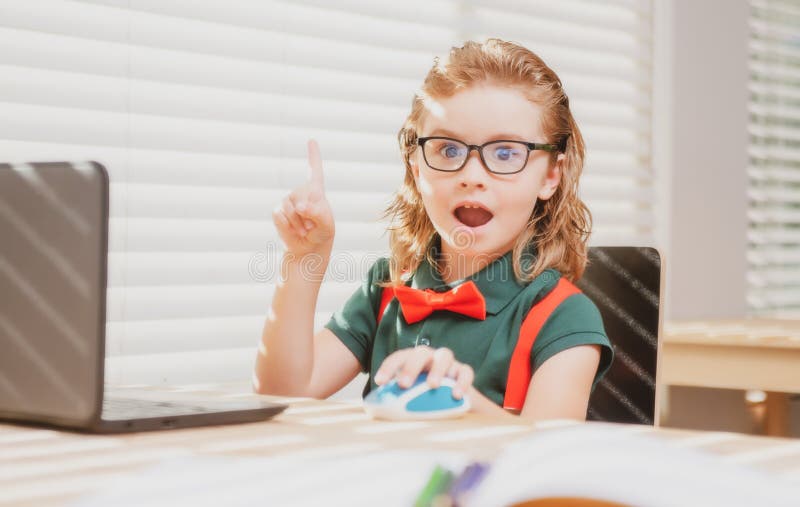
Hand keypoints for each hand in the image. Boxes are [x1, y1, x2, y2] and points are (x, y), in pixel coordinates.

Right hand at [272, 139, 334, 256]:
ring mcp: (288, 201)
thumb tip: (300, 206)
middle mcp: (301, 192)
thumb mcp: (326, 225)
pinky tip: (294, 231)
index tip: (312, 140)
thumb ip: (317, 213)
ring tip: (305, 229)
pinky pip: (280, 216)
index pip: (314, 170)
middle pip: (302, 195)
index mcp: (316, 192)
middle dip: (308, 213)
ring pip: (290, 207)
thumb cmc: (321, 233)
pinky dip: (288, 226)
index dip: (313, 155)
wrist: (307, 248)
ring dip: (299, 223)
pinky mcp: (278, 212)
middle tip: (313, 225)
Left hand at [373, 346, 473, 399]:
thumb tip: (376, 409)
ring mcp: (449, 363)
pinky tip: (456, 395)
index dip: (388, 368)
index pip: (399, 358)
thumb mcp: (410, 396)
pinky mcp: (464, 372)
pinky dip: (462, 382)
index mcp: (413, 360)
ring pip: (445, 355)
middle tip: (404, 384)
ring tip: (432, 386)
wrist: (454, 401)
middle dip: (411, 367)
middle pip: (421, 353)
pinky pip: (466, 372)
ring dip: (437, 369)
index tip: (380, 382)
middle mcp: (430, 357)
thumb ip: (397, 398)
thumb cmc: (424, 397)